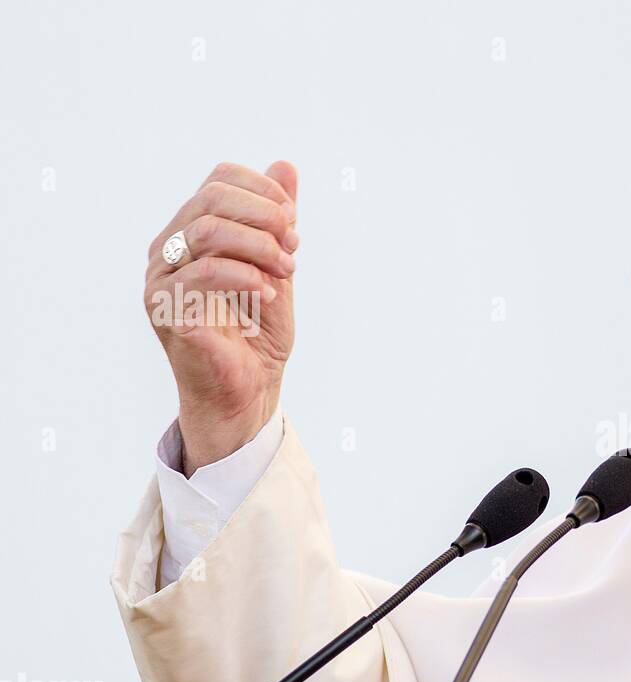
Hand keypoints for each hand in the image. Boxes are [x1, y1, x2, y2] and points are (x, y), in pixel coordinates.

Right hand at [143, 161, 298, 474]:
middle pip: (211, 197)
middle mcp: (168, 248)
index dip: (263, 191)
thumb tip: (285, 165)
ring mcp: (160, 277)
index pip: (219, 180)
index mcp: (191, 232)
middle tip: (294, 245)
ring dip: (259, 246)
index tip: (294, 222)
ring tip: (287, 271)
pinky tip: (268, 295)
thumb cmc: (258, 334)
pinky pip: (203, 272)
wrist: (246, 392)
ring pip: (207, 229)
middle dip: (264, 216)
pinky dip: (245, 276)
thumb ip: (277, 222)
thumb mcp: (276, 268)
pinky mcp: (163, 307)